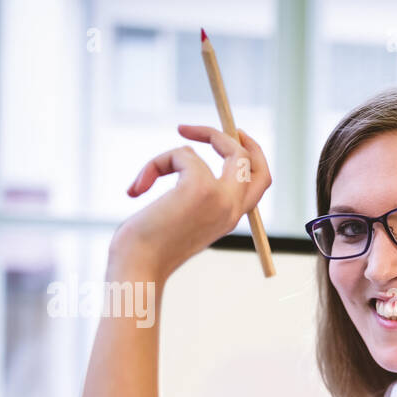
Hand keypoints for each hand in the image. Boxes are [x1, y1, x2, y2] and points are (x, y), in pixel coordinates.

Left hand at [111, 124, 271, 279]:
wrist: (139, 267)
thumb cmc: (150, 248)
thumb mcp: (182, 217)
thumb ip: (194, 194)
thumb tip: (187, 157)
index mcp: (231, 218)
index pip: (259, 180)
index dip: (248, 154)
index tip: (225, 138)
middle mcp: (234, 209)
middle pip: (252, 160)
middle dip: (233, 136)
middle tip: (197, 128)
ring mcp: (222, 198)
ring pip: (209, 151)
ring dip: (169, 157)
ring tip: (143, 182)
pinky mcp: (201, 187)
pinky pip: (182, 154)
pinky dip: (155, 165)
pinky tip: (137, 190)